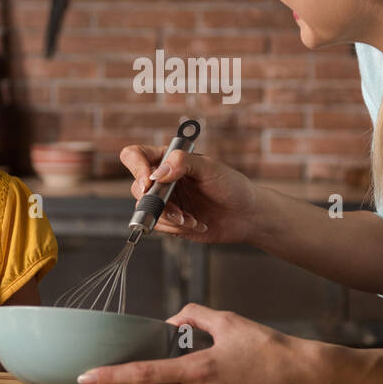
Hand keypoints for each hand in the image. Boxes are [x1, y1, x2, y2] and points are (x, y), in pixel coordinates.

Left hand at [76, 304, 324, 383]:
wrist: (301, 377)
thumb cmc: (269, 348)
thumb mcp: (227, 321)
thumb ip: (193, 315)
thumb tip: (173, 320)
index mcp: (199, 370)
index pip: (144, 375)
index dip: (112, 376)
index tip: (88, 376)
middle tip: (109, 375)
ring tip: (142, 373)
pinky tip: (179, 376)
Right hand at [119, 144, 259, 244]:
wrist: (246, 216)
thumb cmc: (232, 186)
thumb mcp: (210, 168)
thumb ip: (183, 162)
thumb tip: (158, 172)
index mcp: (169, 159)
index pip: (135, 156)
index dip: (137, 168)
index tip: (149, 184)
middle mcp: (163, 179)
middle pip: (138, 188)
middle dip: (158, 203)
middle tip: (179, 211)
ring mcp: (165, 200)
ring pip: (146, 211)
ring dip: (170, 218)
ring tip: (193, 219)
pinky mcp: (170, 220)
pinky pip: (159, 226)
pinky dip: (176, 228)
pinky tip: (196, 224)